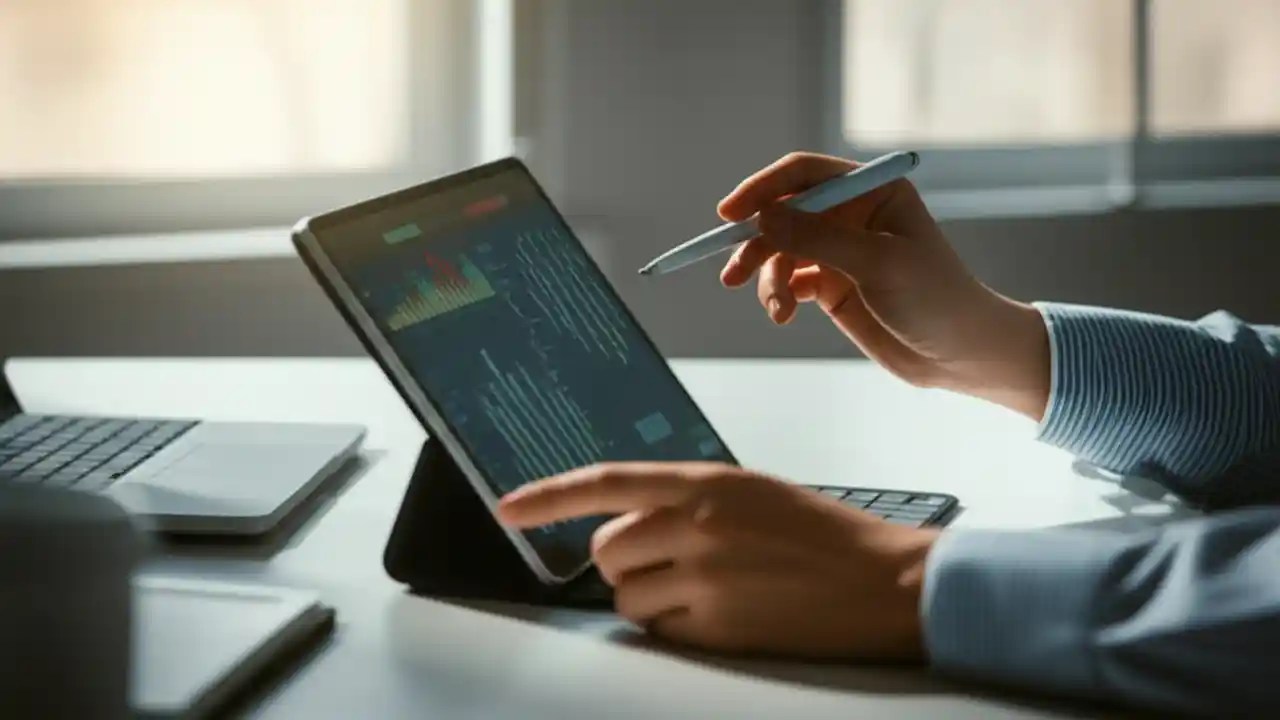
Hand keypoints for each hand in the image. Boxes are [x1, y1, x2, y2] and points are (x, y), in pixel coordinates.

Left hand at [498, 462, 937, 659]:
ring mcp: (705, 577)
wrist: (884, 582)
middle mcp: (697, 523)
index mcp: (705, 481)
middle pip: (606, 551)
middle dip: (624, 563)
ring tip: (705, 591)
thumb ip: (686, 500)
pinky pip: (660, 632)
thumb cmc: (822, 534)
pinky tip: (722, 615)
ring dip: (649, 598)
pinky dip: (677, 628)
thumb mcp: (749, 492)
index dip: (547, 496)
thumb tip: (628, 524)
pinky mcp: (718, 627)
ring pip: (625, 596)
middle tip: (669, 565)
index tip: (507, 509)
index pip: (605, 482)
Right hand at [718, 152, 1049, 419]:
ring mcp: (840, 250)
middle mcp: (852, 214)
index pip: (804, 175)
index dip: (763, 189)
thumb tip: (762, 216)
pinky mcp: (832, 285)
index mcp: (872, 190)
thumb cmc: (935, 298)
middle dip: (758, 243)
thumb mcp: (877, 264)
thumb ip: (818, 238)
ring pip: (781, 251)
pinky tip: (784, 315)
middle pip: (784, 214)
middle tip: (734, 273)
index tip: (730, 213)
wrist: (960, 353)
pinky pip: (789, 280)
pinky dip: (779, 296)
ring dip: (769, 278)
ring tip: (777, 308)